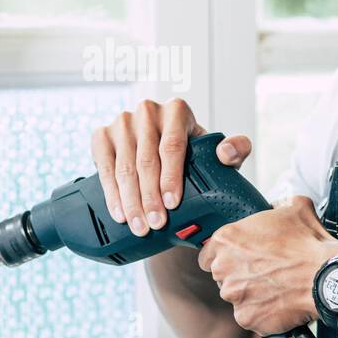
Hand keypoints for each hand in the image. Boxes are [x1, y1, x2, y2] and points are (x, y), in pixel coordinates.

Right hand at [91, 99, 250, 236]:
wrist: (162, 153)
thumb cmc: (193, 153)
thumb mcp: (216, 152)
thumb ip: (236, 150)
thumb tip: (226, 153)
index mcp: (177, 110)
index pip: (172, 145)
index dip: (171, 177)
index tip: (172, 204)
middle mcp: (147, 110)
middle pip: (146, 160)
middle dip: (150, 196)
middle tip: (155, 224)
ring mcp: (122, 122)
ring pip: (124, 167)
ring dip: (131, 201)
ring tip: (140, 226)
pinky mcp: (102, 135)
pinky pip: (104, 168)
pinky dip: (112, 194)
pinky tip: (120, 213)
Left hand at [197, 195, 337, 335]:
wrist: (326, 277)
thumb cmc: (309, 244)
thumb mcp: (294, 207)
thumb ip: (277, 204)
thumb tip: (278, 205)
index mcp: (226, 239)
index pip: (208, 254)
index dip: (225, 256)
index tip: (240, 258)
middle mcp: (224, 268)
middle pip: (222, 276)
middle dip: (239, 275)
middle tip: (264, 272)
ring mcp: (234, 295)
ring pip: (236, 297)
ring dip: (250, 294)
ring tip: (275, 288)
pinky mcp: (246, 317)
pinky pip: (249, 316)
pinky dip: (261, 312)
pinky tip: (279, 302)